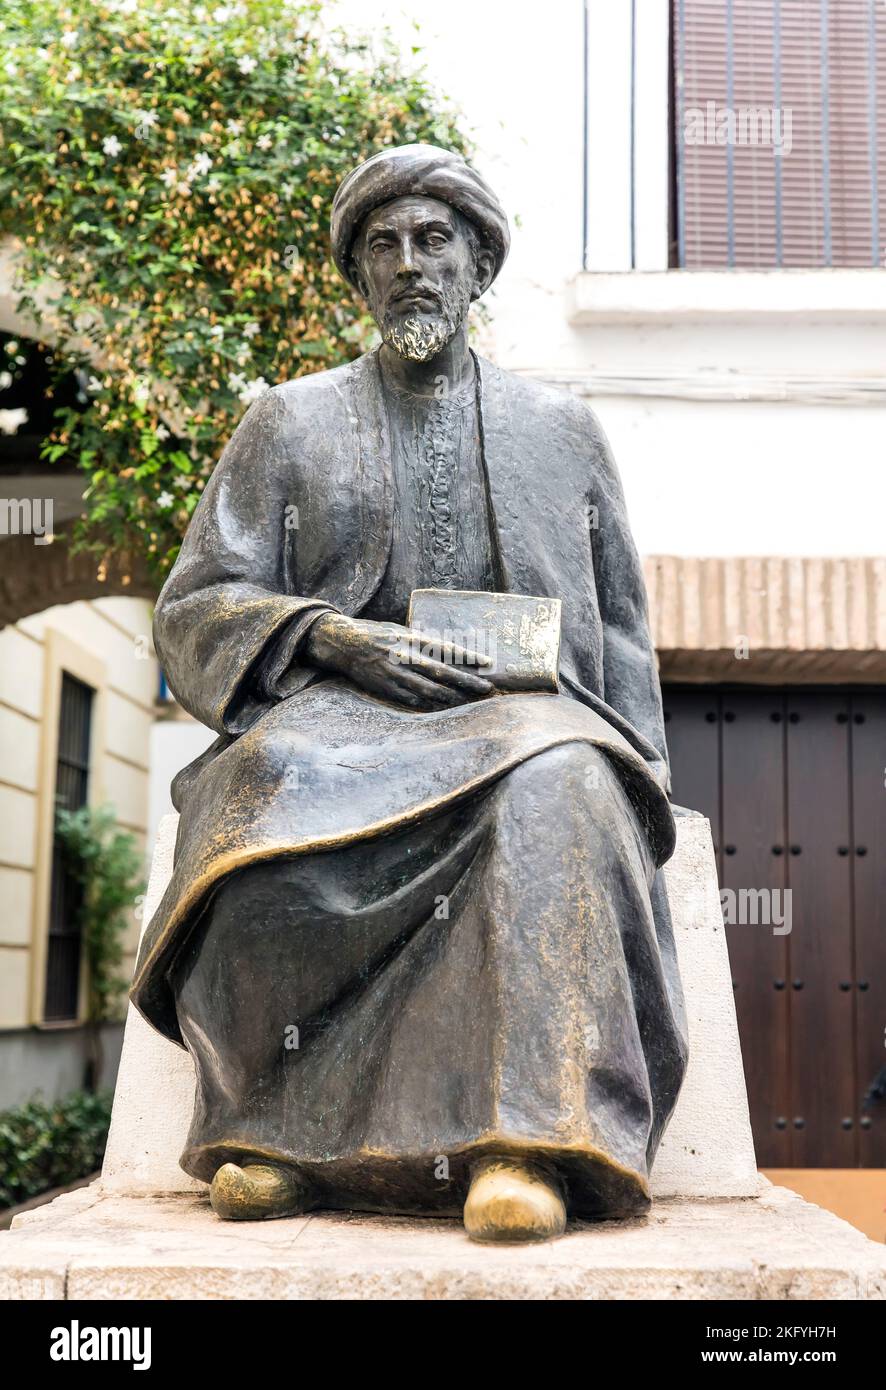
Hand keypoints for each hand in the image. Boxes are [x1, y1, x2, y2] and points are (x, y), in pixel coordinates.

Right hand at [304, 612, 493, 709]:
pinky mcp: (385, 687)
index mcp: (412, 638)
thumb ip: (422, 642)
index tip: (488, 663)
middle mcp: (406, 656)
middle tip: (487, 689)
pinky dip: (429, 705)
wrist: (344, 643)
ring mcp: (395, 674)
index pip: (447, 649)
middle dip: (468, 682)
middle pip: (443, 673)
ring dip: (452, 697)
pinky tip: (443, 707)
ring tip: (469, 701)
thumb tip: (448, 651)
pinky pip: (412, 700)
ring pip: (430, 690)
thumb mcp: (401, 630)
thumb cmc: (377, 634)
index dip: (469, 657)